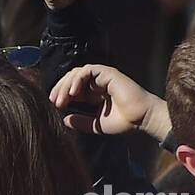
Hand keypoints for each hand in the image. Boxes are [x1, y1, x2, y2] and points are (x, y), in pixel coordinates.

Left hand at [50, 63, 171, 140]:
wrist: (140, 119)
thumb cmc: (123, 122)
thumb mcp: (95, 125)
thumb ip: (80, 121)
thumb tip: (64, 119)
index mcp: (94, 94)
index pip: (73, 88)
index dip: (62, 94)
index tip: (55, 104)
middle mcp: (97, 84)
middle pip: (73, 79)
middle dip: (61, 88)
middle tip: (54, 100)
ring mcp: (103, 77)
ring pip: (78, 73)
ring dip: (67, 84)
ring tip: (62, 98)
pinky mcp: (109, 73)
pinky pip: (88, 70)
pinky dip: (78, 78)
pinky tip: (73, 91)